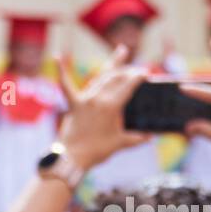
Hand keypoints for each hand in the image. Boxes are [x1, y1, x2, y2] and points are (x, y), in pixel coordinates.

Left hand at [55, 45, 149, 169]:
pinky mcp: (73, 104)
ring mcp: (84, 99)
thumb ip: (138, 138)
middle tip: (137, 70)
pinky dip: (62, 71)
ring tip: (121, 53)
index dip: (138, 76)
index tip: (146, 73)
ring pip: (100, 77)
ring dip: (112, 66)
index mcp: (111, 106)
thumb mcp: (121, 143)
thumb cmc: (97, 151)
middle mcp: (97, 98)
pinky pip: (66, 85)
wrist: (73, 158)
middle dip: (129, 71)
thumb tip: (153, 137)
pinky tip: (58, 57)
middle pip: (116, 77)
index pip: (128, 85)